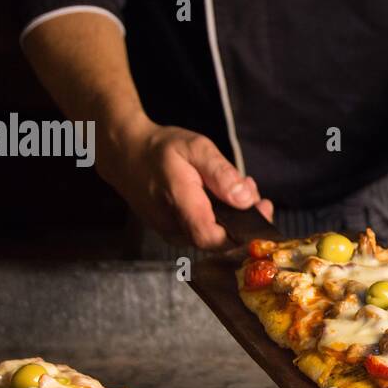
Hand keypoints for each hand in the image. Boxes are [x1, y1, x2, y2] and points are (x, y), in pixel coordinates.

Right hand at [99, 118, 273, 248]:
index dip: (243, 234)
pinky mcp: (173, 232)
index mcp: (180, 205)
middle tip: (252, 189)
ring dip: (234, 215)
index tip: (262, 211)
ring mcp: (172, 233)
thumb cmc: (160, 149)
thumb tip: (245, 200)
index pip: (214, 239)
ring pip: (213, 235)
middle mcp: (174, 227)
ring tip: (239, 185)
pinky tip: (223, 194)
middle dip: (244, 218)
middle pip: (220, 239)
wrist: (125, 154)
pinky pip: (203, 230)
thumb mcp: (196, 148)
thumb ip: (221, 174)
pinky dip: (219, 215)